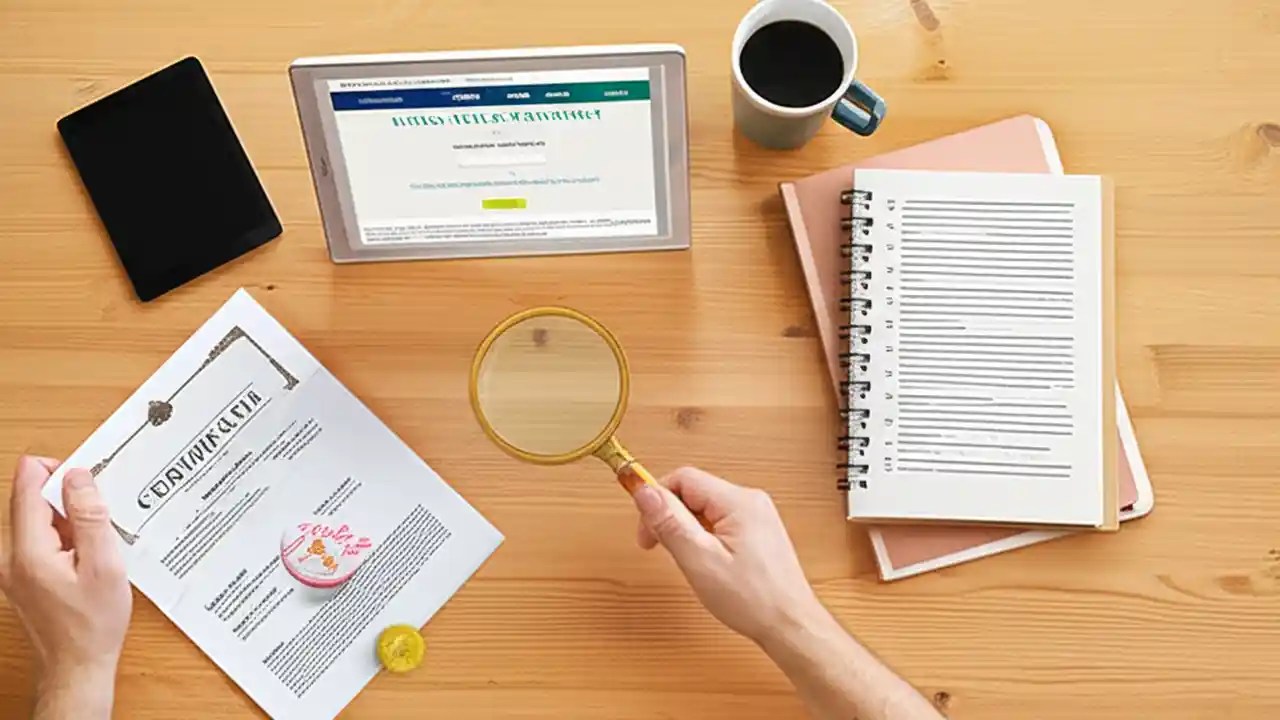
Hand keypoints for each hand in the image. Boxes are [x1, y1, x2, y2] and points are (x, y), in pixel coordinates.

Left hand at [0, 456, 131, 718]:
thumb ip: (90, 516)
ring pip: (38, 520)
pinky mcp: (21, 575)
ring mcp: (12, 567)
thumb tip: (78, 476)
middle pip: (32, 500)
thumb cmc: (93, 624)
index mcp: (27, 551)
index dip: (58, 470)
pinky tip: (88, 556)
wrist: (77, 666)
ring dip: (70, 520)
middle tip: (102, 516)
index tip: (87, 476)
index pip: (27, 485)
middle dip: (69, 498)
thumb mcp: (104, 565)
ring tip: (98, 543)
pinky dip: (66, 538)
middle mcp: (10, 557)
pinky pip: (40, 539)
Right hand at [631, 466, 817, 644]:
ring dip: (686, 529)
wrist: (790, 625)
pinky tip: (705, 563)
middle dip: (670, 516)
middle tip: (660, 548)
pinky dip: (703, 538)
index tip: (644, 527)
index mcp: (738, 501)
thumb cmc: (753, 599)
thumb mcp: (700, 561)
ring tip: (688, 561)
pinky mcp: (758, 532)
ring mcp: (757, 516)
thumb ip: (670, 522)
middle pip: (694, 492)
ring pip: (705, 508)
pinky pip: (720, 522)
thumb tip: (644, 491)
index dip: (657, 499)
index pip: (683, 478)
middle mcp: (751, 501)